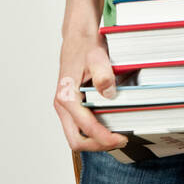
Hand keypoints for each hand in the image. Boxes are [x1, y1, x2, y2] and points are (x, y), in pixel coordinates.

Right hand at [53, 26, 128, 152]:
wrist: (77, 37)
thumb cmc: (85, 46)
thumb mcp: (98, 57)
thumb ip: (103, 76)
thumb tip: (108, 94)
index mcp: (67, 96)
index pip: (86, 128)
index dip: (104, 138)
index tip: (121, 139)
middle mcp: (62, 105)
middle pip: (76, 141)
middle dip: (98, 146)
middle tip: (120, 141)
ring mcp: (65, 107)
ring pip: (76, 136)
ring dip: (95, 141)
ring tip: (116, 136)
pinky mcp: (70, 106)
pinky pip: (78, 127)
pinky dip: (92, 133)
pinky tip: (108, 126)